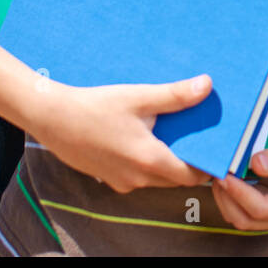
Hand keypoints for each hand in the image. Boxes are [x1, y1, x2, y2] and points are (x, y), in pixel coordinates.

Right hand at [33, 74, 213, 193]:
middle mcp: (137, 178)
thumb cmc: (95, 106)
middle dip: (189, 162)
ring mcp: (121, 181)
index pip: (191, 175)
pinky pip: (138, 176)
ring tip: (173, 134)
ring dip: (167, 162)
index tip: (216, 150)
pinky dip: (147, 163)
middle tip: (198, 137)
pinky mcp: (108, 178)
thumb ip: (175, 95)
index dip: (206, 166)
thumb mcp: (139, 97)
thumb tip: (206, 86)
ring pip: (156, 178)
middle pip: (175, 178)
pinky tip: (144, 138)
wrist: (51, 118)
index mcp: (149, 159)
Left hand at [211, 128, 267, 232]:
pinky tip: (227, 176)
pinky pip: (241, 209)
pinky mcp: (267, 210)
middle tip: (216, 171)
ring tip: (219, 172)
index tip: (224, 174)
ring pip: (239, 217)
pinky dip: (230, 196)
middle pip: (245, 219)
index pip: (260, 208)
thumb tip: (255, 163)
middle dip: (226, 197)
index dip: (239, 193)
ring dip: (225, 198)